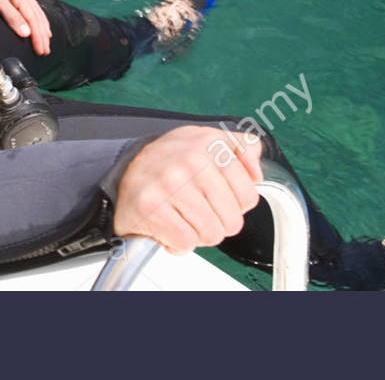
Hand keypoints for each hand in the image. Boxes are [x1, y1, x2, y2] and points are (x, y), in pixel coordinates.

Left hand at [0, 0, 51, 55]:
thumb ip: (12, 17)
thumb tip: (26, 33)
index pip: (32, 19)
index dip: (38, 35)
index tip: (40, 49)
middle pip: (36, 16)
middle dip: (42, 34)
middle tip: (45, 50)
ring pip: (34, 12)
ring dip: (41, 26)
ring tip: (47, 38)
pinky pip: (28, 9)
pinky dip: (35, 18)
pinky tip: (36, 22)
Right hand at [113, 126, 262, 254]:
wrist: (126, 170)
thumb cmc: (171, 161)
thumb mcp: (209, 142)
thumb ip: (243, 149)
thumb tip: (257, 174)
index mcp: (210, 143)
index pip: (248, 196)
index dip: (236, 205)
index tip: (219, 197)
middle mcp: (191, 159)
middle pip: (231, 220)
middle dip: (217, 222)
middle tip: (198, 209)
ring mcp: (170, 183)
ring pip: (211, 234)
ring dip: (198, 233)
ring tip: (183, 216)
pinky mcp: (152, 207)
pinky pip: (186, 242)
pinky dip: (178, 241)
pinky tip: (170, 224)